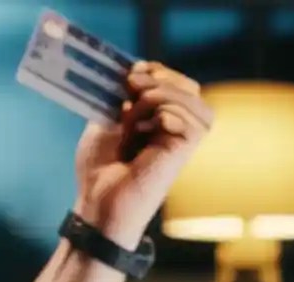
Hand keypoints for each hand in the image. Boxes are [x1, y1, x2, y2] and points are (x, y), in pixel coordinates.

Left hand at [73, 61, 213, 247]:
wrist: (97, 199)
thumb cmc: (99, 168)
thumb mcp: (106, 120)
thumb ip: (124, 96)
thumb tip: (139, 69)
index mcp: (160, 121)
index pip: (179, 85)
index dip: (160, 71)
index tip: (132, 72)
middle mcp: (175, 131)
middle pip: (192, 89)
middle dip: (164, 78)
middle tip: (132, 85)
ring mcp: (181, 144)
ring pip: (196, 103)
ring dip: (162, 97)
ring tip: (133, 115)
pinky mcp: (182, 155)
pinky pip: (193, 124)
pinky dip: (169, 115)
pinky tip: (145, 129)